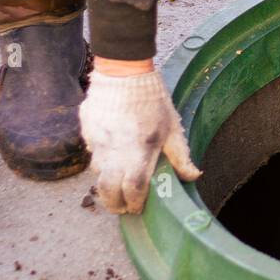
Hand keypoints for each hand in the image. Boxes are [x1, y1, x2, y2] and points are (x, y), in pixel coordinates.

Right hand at [79, 67, 200, 213]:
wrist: (123, 72)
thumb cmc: (153, 100)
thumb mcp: (173, 128)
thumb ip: (180, 156)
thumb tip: (192, 176)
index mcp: (139, 149)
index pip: (133, 188)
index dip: (134, 202)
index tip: (138, 207)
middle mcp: (115, 149)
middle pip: (106, 189)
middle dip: (113, 203)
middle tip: (122, 207)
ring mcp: (97, 140)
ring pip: (96, 173)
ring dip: (105, 184)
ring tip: (117, 185)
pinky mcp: (86, 130)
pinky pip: (92, 153)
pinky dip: (100, 161)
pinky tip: (111, 158)